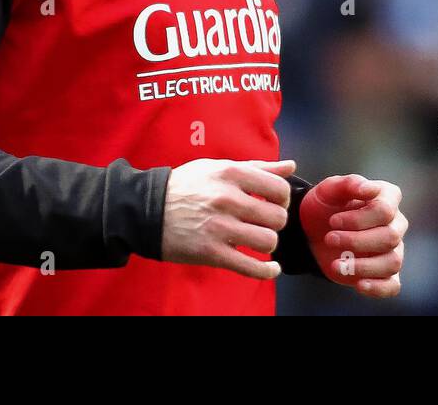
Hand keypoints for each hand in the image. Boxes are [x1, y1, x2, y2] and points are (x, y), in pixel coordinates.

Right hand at [161, 158, 294, 279]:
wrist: (147, 209)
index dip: (283, 198)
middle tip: (264, 222)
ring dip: (267, 243)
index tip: (274, 203)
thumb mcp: (217, 167)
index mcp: (231, 174)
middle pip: (277, 217)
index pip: (279, 189)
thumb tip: (290, 166)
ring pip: (268, 241)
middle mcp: (227, 199)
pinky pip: (250, 267)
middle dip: (275, 222)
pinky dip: (267, 271)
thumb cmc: (185, 186)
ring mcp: (219, 228)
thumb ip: (257, 168)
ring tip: (258, 240)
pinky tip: (271, 268)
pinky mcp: (211, 253)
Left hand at [299, 174, 404, 297]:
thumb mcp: (329, 190)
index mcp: (387, 198)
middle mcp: (395, 224)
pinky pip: (392, 285)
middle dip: (356, 241)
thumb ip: (349, 184)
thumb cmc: (325, 205)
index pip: (385, 210)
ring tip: (336, 265)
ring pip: (392, 262)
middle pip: (390, 237)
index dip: (358, 219)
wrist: (311, 230)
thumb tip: (369, 189)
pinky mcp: (383, 273)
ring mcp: (392, 250)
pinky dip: (378, 288)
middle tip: (329, 239)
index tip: (332, 221)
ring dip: (363, 266)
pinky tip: (358, 285)